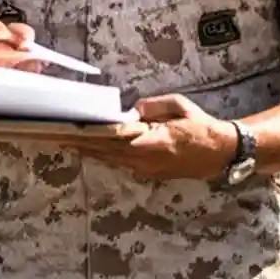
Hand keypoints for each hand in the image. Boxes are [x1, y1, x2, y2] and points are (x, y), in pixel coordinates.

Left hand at [69, 94, 238, 180]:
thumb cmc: (201, 126)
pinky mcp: (150, 172)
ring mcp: (148, 169)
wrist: (220, 152)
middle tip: (60, 136)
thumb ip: (155, 106)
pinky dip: (104, 157)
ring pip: (112, 160)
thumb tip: (133, 110)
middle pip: (108, 152)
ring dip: (90, 152)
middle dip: (84, 144)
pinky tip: (92, 151)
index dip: (93, 136)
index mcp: (154, 142)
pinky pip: (121, 164)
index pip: (116, 139)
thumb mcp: (181, 106)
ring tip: (69, 143)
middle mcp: (147, 159)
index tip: (74, 131)